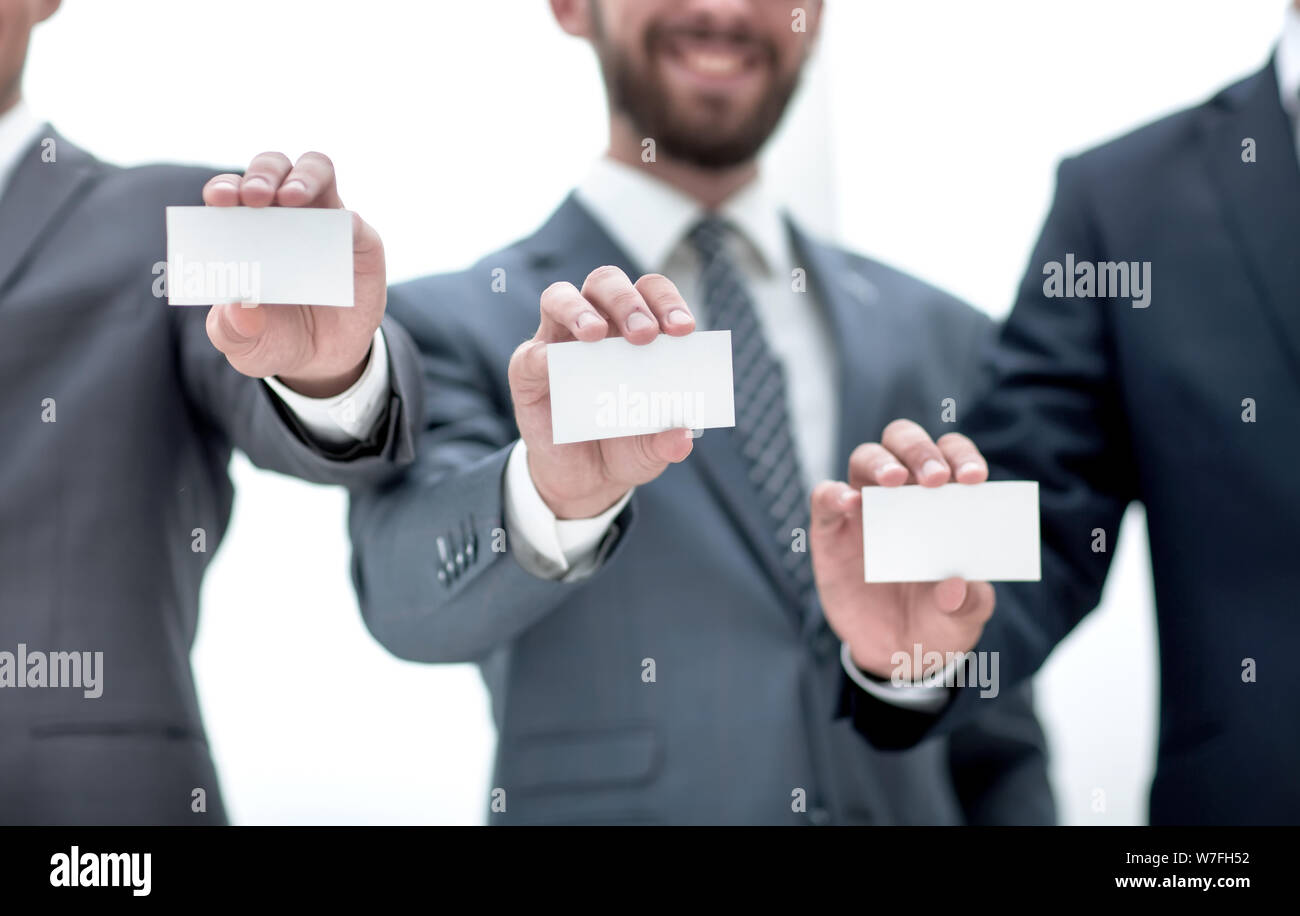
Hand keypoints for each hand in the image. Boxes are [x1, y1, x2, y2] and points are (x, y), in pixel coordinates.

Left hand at [201, 151, 384, 397]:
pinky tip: (341, 229)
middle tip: (255, 198)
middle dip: (261, 174)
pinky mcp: (360, 242)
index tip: (219, 200)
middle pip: (272, 168)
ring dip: (303, 176)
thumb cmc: (274, 339)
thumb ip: (233, 330)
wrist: (323, 362)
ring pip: (316, 170)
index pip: (230, 193)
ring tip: (292, 197)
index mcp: (244, 229)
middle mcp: (284, 215)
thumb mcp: (245, 346)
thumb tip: (239, 307)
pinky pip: (354, 220)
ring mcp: (324, 222)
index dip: (224, 188)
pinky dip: (345, 220)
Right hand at [509, 266, 696, 518]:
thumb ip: (666, 441)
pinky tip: (553, 365)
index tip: (683, 329)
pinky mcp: (528, 371)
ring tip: (595, 334)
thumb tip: (683, 437)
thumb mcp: (651, 448)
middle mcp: (597, 326)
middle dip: (627, 301)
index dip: (667, 302)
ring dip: (579, 309)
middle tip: (643, 335)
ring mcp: (558, 343)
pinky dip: (543, 356)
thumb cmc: (623, 444)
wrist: (584, 479)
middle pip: (606, 283)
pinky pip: (531, 353)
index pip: (650, 294)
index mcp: (635, 331)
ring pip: (560, 296)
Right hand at [809, 419, 995, 680]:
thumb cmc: (938, 621)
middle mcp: (902, 493)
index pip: (951, 456)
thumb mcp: (963, 619)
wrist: (896, 654)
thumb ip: (969, 603)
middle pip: (904, 442)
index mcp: (942, 499)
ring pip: (865, 458)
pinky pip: (824, 497)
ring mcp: (863, 508)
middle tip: (935, 478)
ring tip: (894, 480)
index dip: (962, 456)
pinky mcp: (830, 529)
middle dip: (921, 450)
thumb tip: (956, 587)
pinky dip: (834, 493)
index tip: (974, 478)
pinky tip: (849, 503)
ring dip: (881, 462)